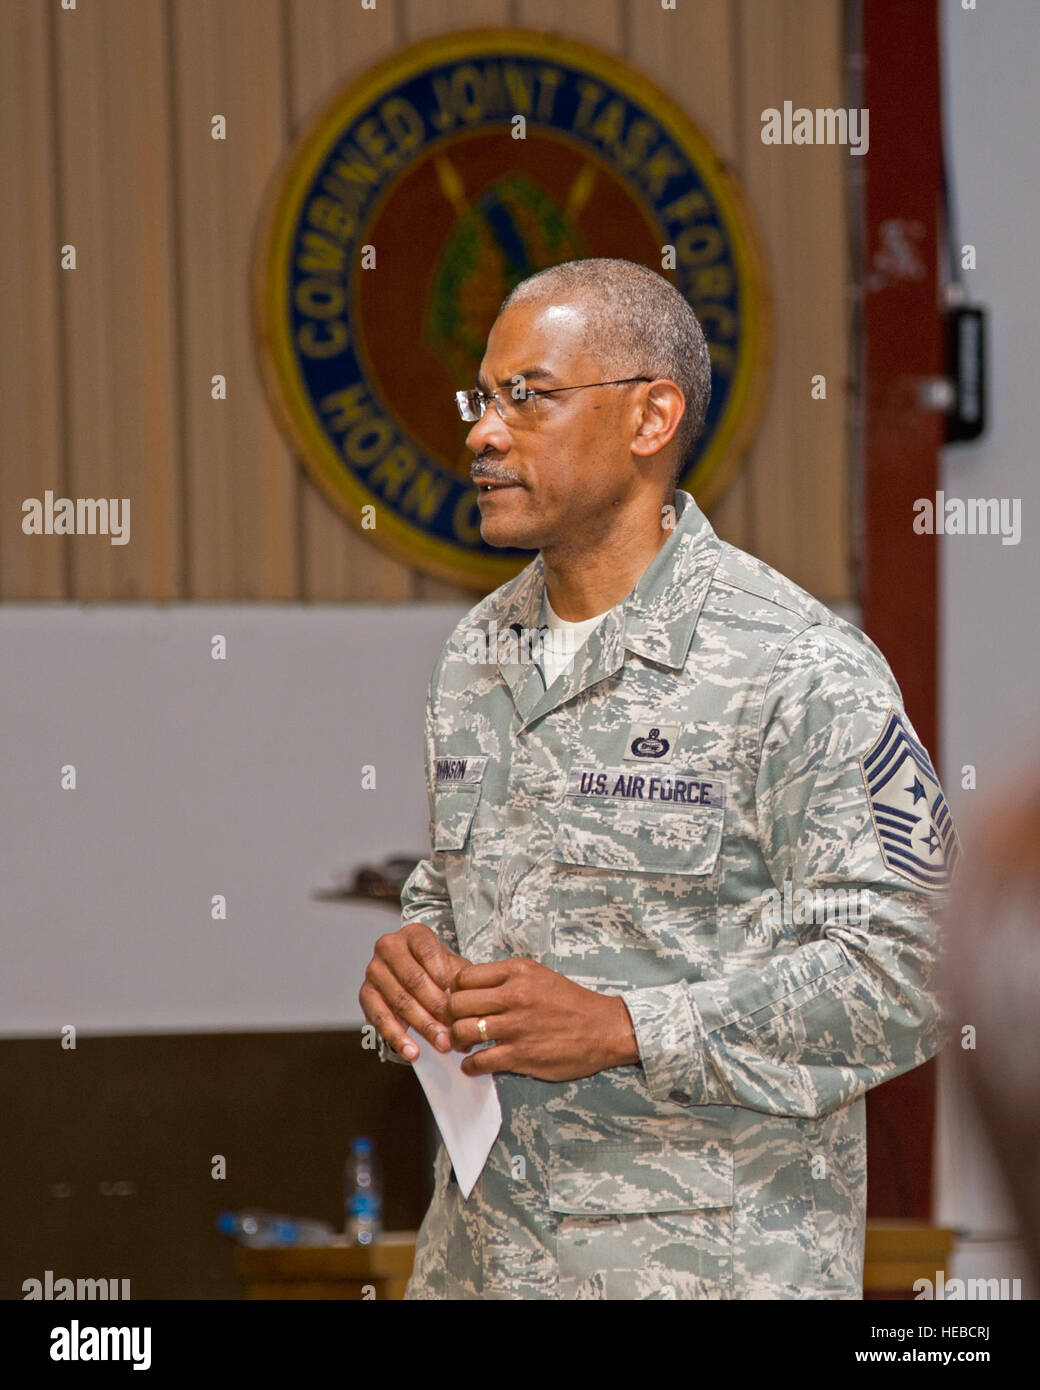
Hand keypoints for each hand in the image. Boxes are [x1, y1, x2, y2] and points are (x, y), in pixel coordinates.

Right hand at [360, 922, 470, 1060]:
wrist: (415, 974)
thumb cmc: (438, 970)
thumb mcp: (453, 966)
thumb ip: (462, 982)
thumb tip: (470, 1010)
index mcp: (413, 934)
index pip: (429, 952)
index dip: (444, 977)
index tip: (458, 1001)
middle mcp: (389, 947)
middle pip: (414, 980)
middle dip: (436, 1009)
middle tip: (454, 1031)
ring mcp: (374, 970)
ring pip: (399, 1001)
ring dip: (421, 1026)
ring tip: (440, 1044)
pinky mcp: (365, 993)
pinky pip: (379, 1018)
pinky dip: (397, 1037)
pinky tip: (412, 1051)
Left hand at [445, 957, 639, 1080]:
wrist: (604, 1029)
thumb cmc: (571, 1002)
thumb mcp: (539, 976)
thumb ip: (507, 978)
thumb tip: (472, 987)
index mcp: (517, 972)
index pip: (465, 976)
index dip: (455, 990)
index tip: (458, 1000)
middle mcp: (514, 996)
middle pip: (457, 1003)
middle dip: (450, 1016)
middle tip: (455, 1024)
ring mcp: (516, 1026)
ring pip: (463, 1032)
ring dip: (457, 1041)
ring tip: (463, 1045)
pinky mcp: (521, 1055)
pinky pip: (479, 1061)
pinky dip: (470, 1065)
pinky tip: (473, 1065)